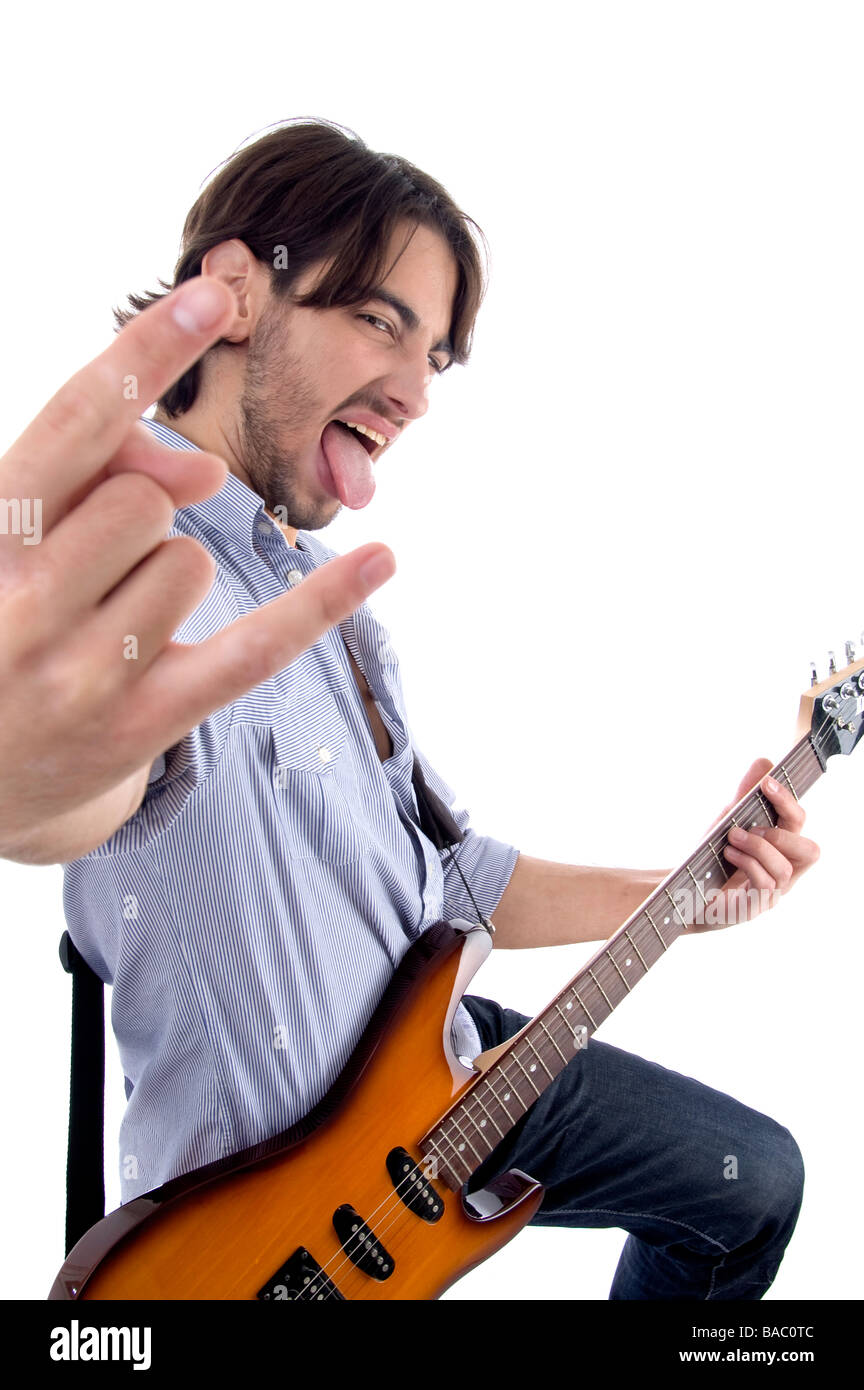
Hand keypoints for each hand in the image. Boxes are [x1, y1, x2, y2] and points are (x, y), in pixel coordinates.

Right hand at [0, 277, 395, 861]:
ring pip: (189, 561)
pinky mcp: (146, 724)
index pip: (72, 427)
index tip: (212, 295)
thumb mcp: (17, 537)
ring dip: (168, 573)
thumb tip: (200, 468)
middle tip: (99, 565)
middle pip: (146, 499)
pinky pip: (253, 650)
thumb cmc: (3, 620)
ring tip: (110, 621)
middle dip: (142, 512)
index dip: (142, 354)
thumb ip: (95, 473)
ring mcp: (85, 676)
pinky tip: (382, 560)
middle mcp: (24, 609)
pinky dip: (320, 604)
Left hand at [687, 757, 819, 931]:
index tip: (766, 783)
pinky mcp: (755, 908)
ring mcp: (773, 893)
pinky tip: (729, 853)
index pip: (800, 822)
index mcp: (782, 847)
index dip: (788, 801)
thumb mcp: (728, 819)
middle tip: (753, 825)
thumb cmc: (712, 856)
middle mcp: (784, 871)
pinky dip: (748, 863)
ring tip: (731, 837)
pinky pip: (766, 885)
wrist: (683, 888)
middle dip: (782, 833)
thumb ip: (746, 794)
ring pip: (784, 868)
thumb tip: (765, 762)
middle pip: (810, 851)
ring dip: (757, 847)